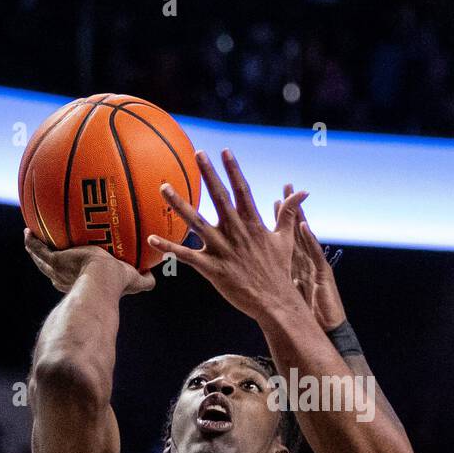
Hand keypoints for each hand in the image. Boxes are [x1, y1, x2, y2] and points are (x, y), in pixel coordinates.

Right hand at [24, 229, 154, 295]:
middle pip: (52, 268)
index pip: (73, 276)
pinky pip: (38, 249)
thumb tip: (156, 277)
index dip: (69, 270)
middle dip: (49, 259)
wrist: (102, 282)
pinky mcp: (53, 260)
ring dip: (35, 248)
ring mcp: (57, 270)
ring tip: (31, 235)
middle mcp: (65, 278)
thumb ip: (145, 280)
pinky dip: (31, 241)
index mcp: (81, 282)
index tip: (69, 261)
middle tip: (47, 247)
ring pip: (41, 258)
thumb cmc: (118, 284)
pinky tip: (27, 231)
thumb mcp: (134, 281)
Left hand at [149, 150, 308, 321]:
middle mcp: (236, 232)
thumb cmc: (279, 270)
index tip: (224, 150)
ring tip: (164, 187)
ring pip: (196, 222)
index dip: (233, 169)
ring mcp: (222, 249)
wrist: (274, 302)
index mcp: (253, 223)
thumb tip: (302, 191)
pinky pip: (186, 256)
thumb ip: (289, 213)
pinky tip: (151, 239)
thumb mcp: (286, 239)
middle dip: (208, 174)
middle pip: (219, 197)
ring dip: (179, 204)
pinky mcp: (212, 268)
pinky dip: (168, 248)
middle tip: (197, 153)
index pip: (242, 190)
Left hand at [274, 185, 345, 329]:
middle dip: (291, 210)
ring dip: (300, 219)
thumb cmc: (306, 316)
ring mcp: (316, 267)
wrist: (325, 331)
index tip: (274, 200)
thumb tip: (261, 275)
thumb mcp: (288, 296)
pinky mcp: (324, 275)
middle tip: (284, 188)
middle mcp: (307, 262)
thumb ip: (279, 282)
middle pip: (297, 231)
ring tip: (293, 201)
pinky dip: (310, 241)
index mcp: (298, 265)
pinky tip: (304, 227)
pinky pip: (315, 255)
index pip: (289, 237)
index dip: (282, 219)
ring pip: (306, 238)